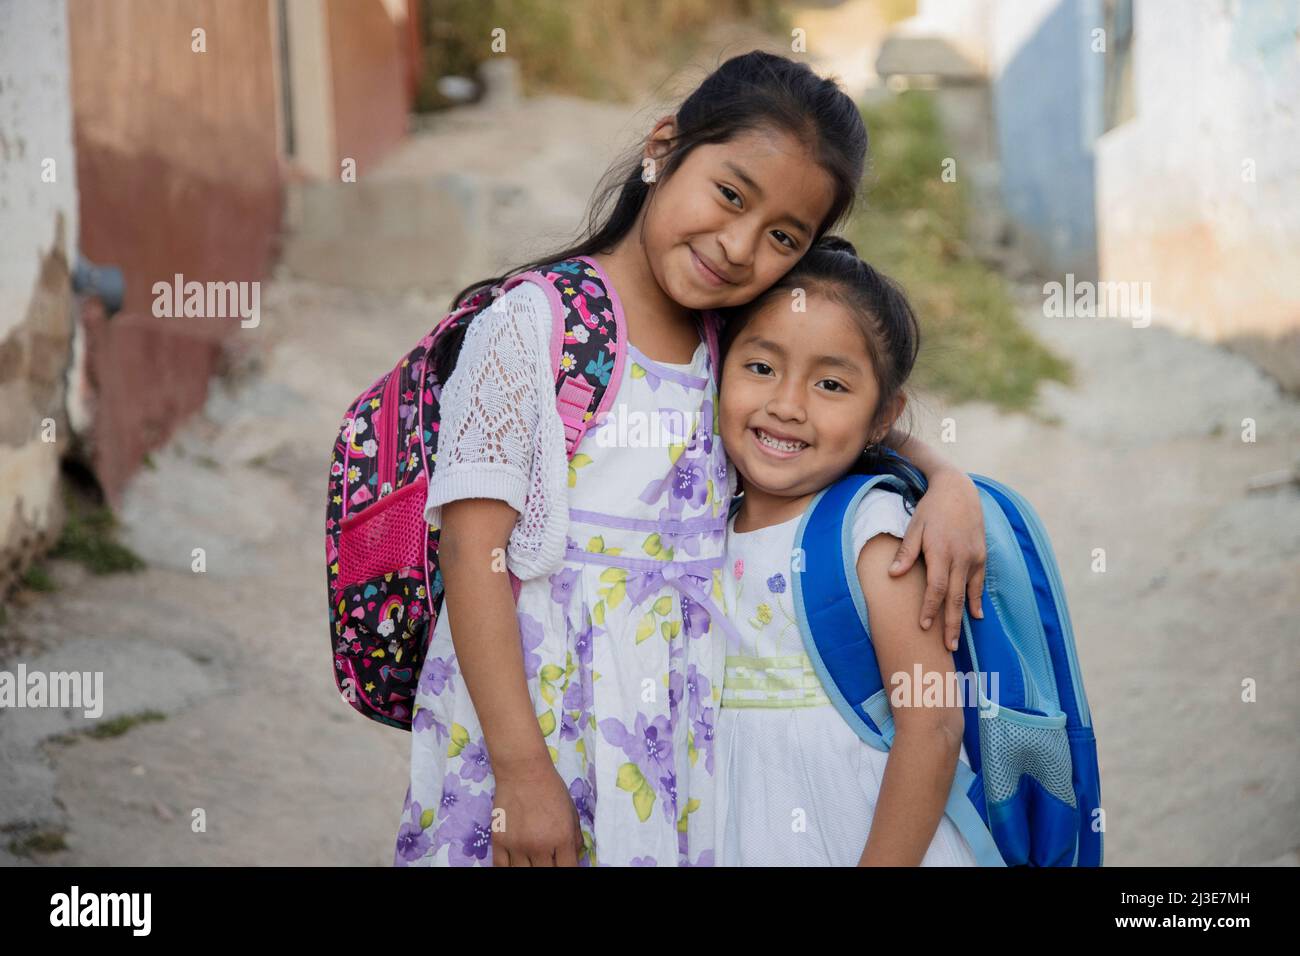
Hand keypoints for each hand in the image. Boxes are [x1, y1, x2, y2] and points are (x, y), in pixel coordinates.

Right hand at [491, 760, 582, 865]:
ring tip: (533, 861)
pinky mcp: (499, 841)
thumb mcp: (571, 811)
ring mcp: (517, 845)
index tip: (565, 866)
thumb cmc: (551, 788)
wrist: (523, 770)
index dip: (568, 870)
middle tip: (549, 861)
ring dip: (530, 869)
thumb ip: (575, 837)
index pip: (568, 870)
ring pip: (523, 873)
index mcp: (562, 838)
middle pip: (545, 874)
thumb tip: (574, 856)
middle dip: (550, 869)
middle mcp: (540, 846)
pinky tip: (516, 863)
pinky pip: (501, 867)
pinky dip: (509, 868)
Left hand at [888, 468, 985, 650]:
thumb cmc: (931, 509)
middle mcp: (961, 558)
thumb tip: (893, 575)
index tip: (924, 626)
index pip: (936, 588)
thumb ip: (906, 552)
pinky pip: (979, 582)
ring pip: (968, 593)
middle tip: (948, 648)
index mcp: (942, 552)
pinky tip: (976, 615)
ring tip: (958, 639)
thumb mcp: (915, 526)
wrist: (959, 490)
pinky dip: (976, 599)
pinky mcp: (982, 555)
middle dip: (950, 623)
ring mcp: (974, 557)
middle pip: (955, 597)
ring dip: (963, 616)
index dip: (930, 608)